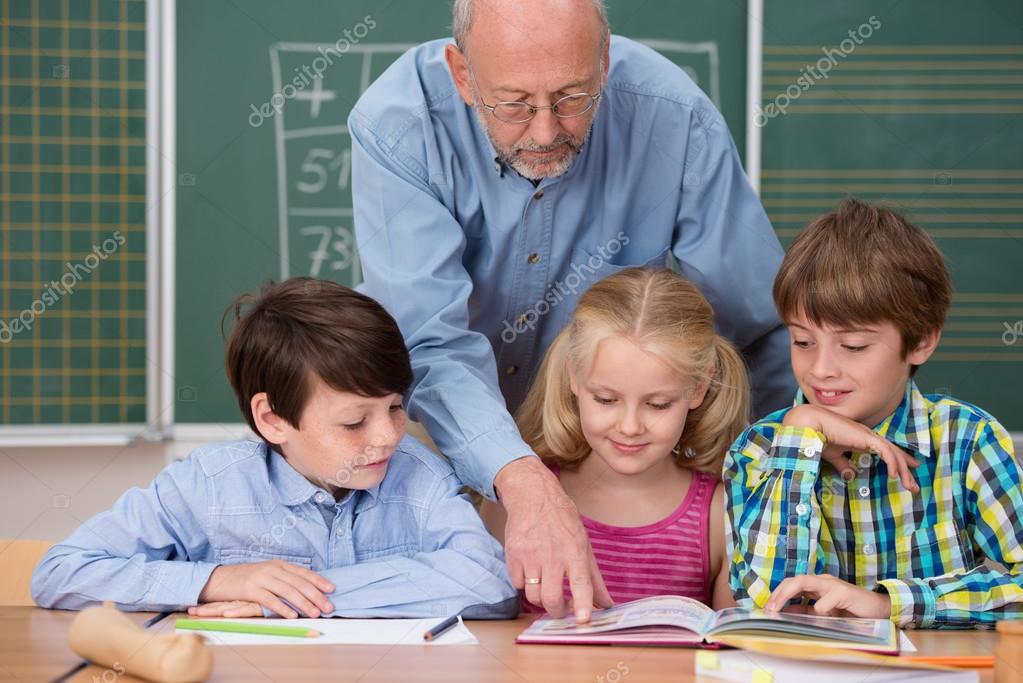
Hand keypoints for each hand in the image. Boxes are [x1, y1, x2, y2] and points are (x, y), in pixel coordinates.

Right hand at [198, 561, 334, 618]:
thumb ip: (284, 578)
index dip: (319, 581)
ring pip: (288, 591)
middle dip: (316, 595)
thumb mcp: (268, 574)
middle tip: (328, 606)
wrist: (219, 578)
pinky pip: (270, 600)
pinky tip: (293, 616)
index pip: (303, 572)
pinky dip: (283, 608)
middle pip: (299, 583)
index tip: (332, 589)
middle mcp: (273, 569)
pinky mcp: (251, 589)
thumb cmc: (247, 579)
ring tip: (315, 613)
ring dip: (304, 603)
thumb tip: (305, 589)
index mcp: (279, 564)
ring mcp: (262, 578)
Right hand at [494, 456, 612, 621]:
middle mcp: (552, 555)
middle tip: (562, 610)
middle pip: (551, 599)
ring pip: (533, 596)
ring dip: (541, 599)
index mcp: (574, 551)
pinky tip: (532, 572)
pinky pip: (518, 584)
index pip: (581, 583)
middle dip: (557, 612)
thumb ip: (594, 577)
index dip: (582, 605)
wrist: (533, 496)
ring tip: (547, 589)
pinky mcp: (513, 555)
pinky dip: (525, 584)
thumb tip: (606, 604)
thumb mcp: (584, 543)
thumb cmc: (562, 520)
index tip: (582, 621)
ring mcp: (530, 556)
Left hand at [765, 574, 890, 618]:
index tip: (767, 608)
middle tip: (769, 608)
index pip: (792, 584)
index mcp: (817, 585)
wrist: (879, 609)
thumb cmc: (852, 611)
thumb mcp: (826, 612)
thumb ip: (809, 611)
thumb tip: (787, 614)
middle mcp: (823, 581)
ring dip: (787, 595)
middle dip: (778, 593)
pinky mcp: (844, 593)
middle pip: (794, 580)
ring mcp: (833, 585)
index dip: (778, 594)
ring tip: (777, 608)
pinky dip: (819, 610)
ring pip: (804, 582)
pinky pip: (825, 601)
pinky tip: (819, 618)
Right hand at [783, 404, 919, 491]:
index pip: (885, 451)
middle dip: (906, 470)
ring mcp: (869, 436)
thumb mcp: (834, 455)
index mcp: (862, 440)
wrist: (810, 425)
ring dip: (903, 471)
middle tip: (914, 487)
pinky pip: (886, 451)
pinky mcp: (867, 437)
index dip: (898, 462)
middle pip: (894, 453)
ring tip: (909, 486)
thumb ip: (843, 465)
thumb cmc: (818, 438)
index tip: (906, 474)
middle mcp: (869, 437)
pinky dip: (893, 463)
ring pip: (893, 453)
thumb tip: (850, 475)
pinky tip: (895, 475)